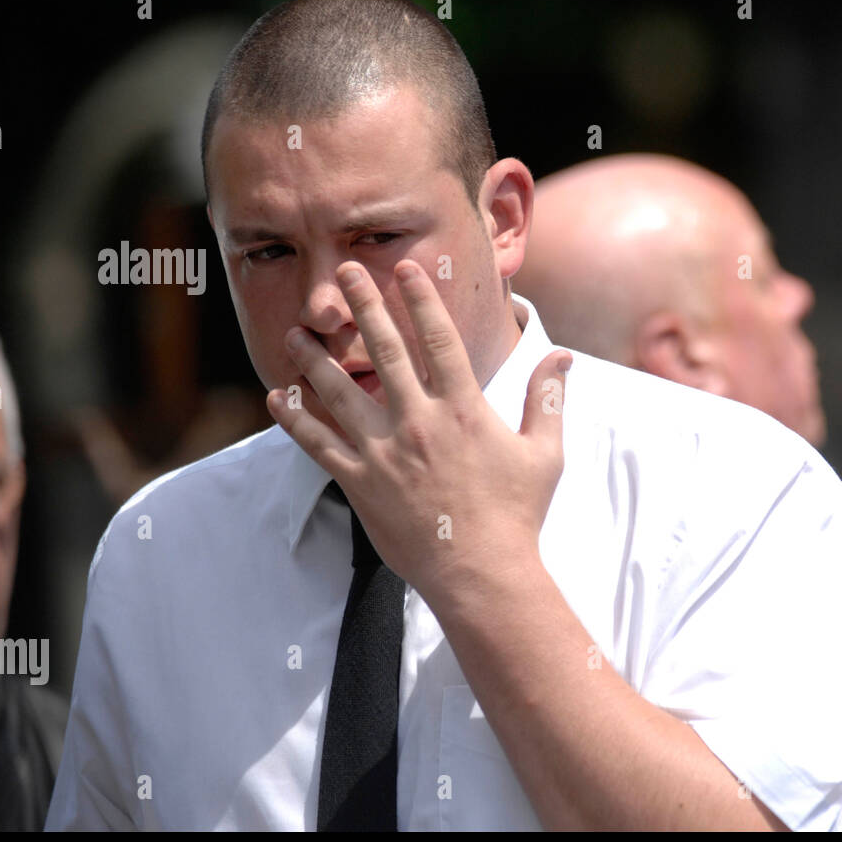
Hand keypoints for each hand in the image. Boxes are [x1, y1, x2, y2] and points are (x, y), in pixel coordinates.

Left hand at [266, 259, 572, 600]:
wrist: (481, 572)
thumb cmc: (516, 514)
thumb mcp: (544, 453)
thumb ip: (547, 399)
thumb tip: (564, 356)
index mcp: (463, 409)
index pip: (439, 339)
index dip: (421, 299)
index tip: (407, 268)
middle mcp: (419, 421)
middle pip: (385, 350)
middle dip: (363, 305)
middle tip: (343, 272)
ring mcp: (384, 452)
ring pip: (339, 392)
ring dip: (314, 359)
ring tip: (295, 332)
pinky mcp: (360, 483)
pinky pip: (319, 445)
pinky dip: (295, 421)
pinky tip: (276, 398)